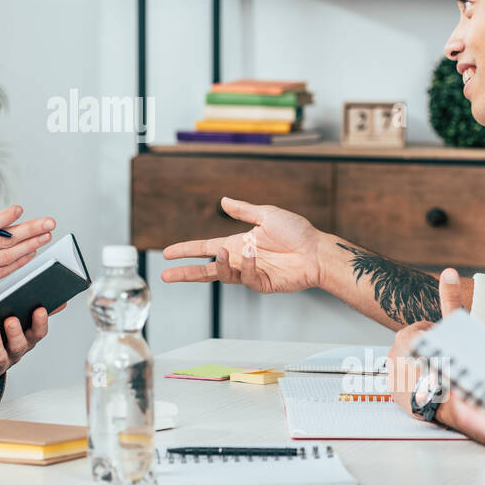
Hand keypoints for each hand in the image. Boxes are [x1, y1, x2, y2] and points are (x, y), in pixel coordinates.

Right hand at [0, 180, 54, 312]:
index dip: (4, 217)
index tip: (19, 210)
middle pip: (3, 239)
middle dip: (30, 230)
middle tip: (49, 223)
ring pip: (7, 256)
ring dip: (30, 245)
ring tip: (45, 236)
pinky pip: (2, 271)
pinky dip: (18, 262)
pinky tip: (30, 253)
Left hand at [0, 305, 55, 395]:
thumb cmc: (2, 345)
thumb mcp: (21, 330)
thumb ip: (36, 316)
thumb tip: (61, 302)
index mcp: (24, 341)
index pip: (37, 334)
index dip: (40, 323)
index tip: (40, 309)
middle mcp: (14, 354)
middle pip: (19, 346)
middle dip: (15, 333)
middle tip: (11, 320)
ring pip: (0, 358)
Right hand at [160, 198, 322, 292]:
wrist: (317, 251)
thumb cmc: (297, 232)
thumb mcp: (266, 215)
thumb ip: (243, 210)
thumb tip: (222, 201)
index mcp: (237, 244)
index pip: (204, 248)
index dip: (186, 250)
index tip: (167, 253)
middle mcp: (239, 260)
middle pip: (206, 269)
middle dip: (185, 273)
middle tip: (166, 275)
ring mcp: (250, 274)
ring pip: (223, 276)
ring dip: (219, 265)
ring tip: (222, 252)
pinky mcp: (262, 284)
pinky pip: (247, 278)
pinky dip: (247, 267)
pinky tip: (254, 255)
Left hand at [385, 270, 460, 417]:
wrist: (450, 404)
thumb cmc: (453, 366)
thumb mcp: (455, 328)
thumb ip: (451, 299)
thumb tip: (449, 271)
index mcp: (405, 336)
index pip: (425, 331)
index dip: (441, 340)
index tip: (450, 351)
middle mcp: (392, 353)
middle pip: (416, 349)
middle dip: (430, 355)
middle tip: (446, 367)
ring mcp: (391, 374)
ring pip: (410, 366)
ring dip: (422, 370)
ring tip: (439, 380)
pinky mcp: (392, 393)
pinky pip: (404, 384)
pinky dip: (415, 386)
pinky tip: (429, 389)